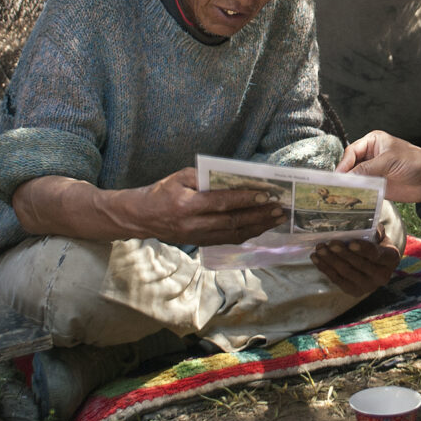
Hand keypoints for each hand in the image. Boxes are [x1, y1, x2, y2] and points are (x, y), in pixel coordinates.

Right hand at [117, 167, 287, 245]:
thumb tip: (236, 178)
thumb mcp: (179, 177)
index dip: (245, 200)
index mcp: (186, 205)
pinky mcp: (200, 243)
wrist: (141, 217)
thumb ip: (205, 176)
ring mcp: (197, 237)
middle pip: (231, 222)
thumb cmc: (162, 191)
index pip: (220, 203)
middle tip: (279, 209)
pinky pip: (227, 240)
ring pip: (232, 234)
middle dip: (258, 216)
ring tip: (277, 219)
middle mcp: (192, 225)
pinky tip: (261, 227)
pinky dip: (247, 233)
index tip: (266, 195)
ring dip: (258, 227)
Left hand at [312, 234, 401, 297]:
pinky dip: (325, 268)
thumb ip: (373, 230)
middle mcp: (382, 276)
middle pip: (359, 265)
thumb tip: (359, 223)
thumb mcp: (379, 235)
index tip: (351, 243)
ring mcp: (367, 286)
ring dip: (331, 260)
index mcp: (390, 259)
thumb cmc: (376, 244)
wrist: (377, 264)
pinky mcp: (353, 291)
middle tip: (330, 243)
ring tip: (320, 248)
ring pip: (346, 273)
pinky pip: (337, 280)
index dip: (364, 250)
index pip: (376, 255)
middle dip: (343, 254)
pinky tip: (316, 258)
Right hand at [337, 131, 420, 201]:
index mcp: (372, 142)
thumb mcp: (388, 161)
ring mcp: (373, 171)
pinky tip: (353, 198)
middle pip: (350, 165)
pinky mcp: (376, 185)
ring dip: (349, 185)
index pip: (351, 151)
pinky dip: (357, 193)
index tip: (339, 175)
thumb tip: (347, 176)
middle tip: (337, 186)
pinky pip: (362, 189)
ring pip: (354, 178)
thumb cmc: (414, 162)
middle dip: (345, 175)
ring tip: (342, 193)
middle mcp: (370, 156)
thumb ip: (367, 168)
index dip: (344, 163)